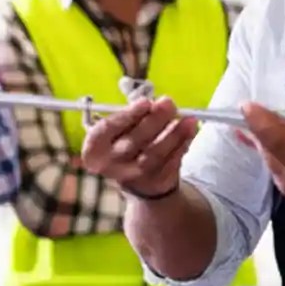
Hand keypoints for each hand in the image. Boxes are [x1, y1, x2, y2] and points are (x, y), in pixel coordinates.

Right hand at [80, 96, 198, 197]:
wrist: (140, 181)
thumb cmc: (128, 144)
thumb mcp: (122, 130)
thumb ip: (133, 117)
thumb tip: (155, 104)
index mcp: (94, 149)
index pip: (106, 129)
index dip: (127, 115)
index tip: (145, 102)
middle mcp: (109, 166)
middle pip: (132, 142)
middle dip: (153, 120)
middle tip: (169, 103)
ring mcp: (132, 178)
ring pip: (154, 154)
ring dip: (173, 134)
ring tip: (188, 118)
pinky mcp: (155, 183)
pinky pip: (170, 162)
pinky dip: (182, 144)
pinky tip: (190, 130)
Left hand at [238, 73, 284, 216]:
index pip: (275, 135)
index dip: (258, 120)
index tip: (246, 105)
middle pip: (265, 146)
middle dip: (255, 128)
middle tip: (247, 111)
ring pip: (267, 158)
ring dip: (261, 141)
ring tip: (251, 125)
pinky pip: (272, 169)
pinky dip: (269, 154)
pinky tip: (264, 143)